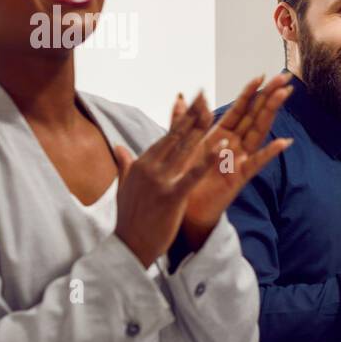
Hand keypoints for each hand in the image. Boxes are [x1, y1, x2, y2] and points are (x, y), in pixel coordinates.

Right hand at [112, 92, 232, 266]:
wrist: (129, 246)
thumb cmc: (130, 217)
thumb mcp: (125, 185)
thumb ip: (126, 163)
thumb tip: (118, 146)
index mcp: (142, 163)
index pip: (166, 135)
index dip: (182, 117)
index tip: (193, 101)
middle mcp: (150, 167)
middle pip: (176, 136)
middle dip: (192, 115)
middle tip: (206, 95)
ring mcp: (160, 181)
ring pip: (184, 150)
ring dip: (200, 130)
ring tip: (215, 111)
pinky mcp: (171, 196)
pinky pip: (192, 174)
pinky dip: (208, 160)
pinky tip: (222, 148)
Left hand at [180, 73, 295, 249]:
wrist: (184, 209)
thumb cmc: (186, 178)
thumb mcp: (183, 145)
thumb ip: (182, 120)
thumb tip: (182, 96)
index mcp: (221, 135)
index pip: (239, 109)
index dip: (249, 92)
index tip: (261, 75)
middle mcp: (235, 145)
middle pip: (255, 116)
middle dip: (269, 96)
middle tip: (284, 78)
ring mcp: (240, 160)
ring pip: (259, 132)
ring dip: (271, 113)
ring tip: (284, 96)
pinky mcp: (240, 177)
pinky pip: (257, 162)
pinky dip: (270, 152)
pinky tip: (284, 142)